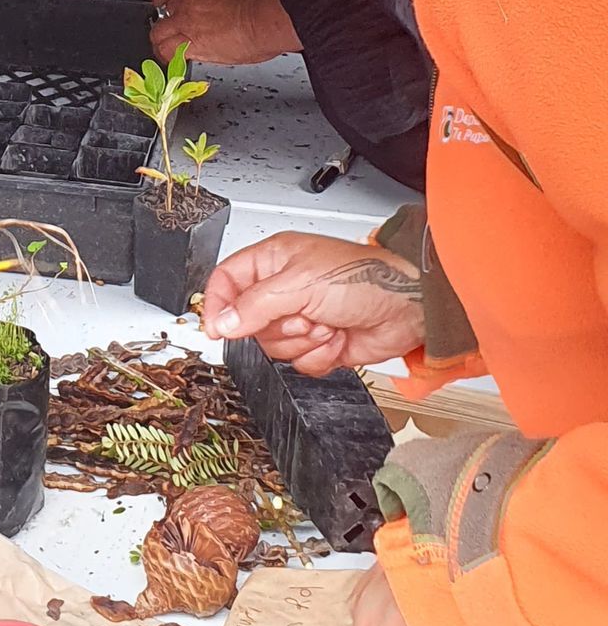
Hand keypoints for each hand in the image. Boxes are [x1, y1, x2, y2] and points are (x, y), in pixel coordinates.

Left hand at [149, 0, 300, 65]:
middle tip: (169, 31)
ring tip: (166, 50)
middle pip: (161, 14)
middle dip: (164, 24)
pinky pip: (169, 54)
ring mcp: (187, 25)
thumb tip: (228, 7)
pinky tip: (175, 62)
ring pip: (159, 36)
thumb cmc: (260, 2)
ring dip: (161, 43)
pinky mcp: (193, 46)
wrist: (265, 16)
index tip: (163, 2)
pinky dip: (170, 59)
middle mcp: (187, 4)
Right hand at [200, 232, 425, 373]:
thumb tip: (221, 322)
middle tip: (303, 314)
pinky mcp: (319, 345)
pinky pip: (300, 364)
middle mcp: (283, 290)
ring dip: (304, 341)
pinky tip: (337, 337)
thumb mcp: (299, 283)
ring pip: (275, 348)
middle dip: (280, 327)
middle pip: (250, 324)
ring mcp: (301, 319)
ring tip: (326, 323)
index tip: (216, 330)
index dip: (217, 306)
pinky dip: (320, 356)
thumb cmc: (363, 276)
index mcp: (272, 261)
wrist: (408, 306)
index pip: (226, 282)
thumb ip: (255, 304)